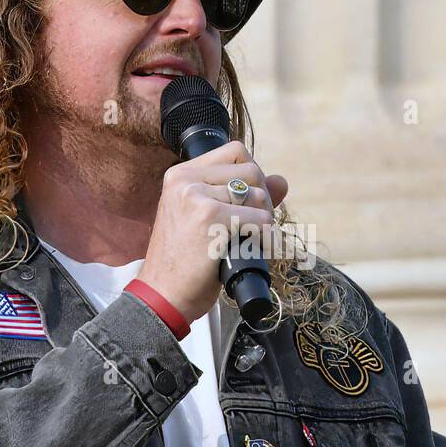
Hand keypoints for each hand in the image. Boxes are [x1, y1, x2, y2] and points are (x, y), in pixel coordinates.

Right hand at [137, 139, 288, 323]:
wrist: (163, 295)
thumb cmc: (184, 263)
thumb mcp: (206, 220)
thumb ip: (242, 196)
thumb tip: (282, 181)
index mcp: (180, 176)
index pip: (235, 151)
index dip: (252, 176)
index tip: (247, 203)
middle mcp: (185, 180)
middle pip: (252, 170)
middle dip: (263, 200)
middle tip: (253, 227)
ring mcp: (197, 197)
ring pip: (259, 196)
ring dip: (264, 221)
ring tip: (248, 241)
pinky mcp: (210, 218)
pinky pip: (262, 221)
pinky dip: (266, 240)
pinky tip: (251, 252)